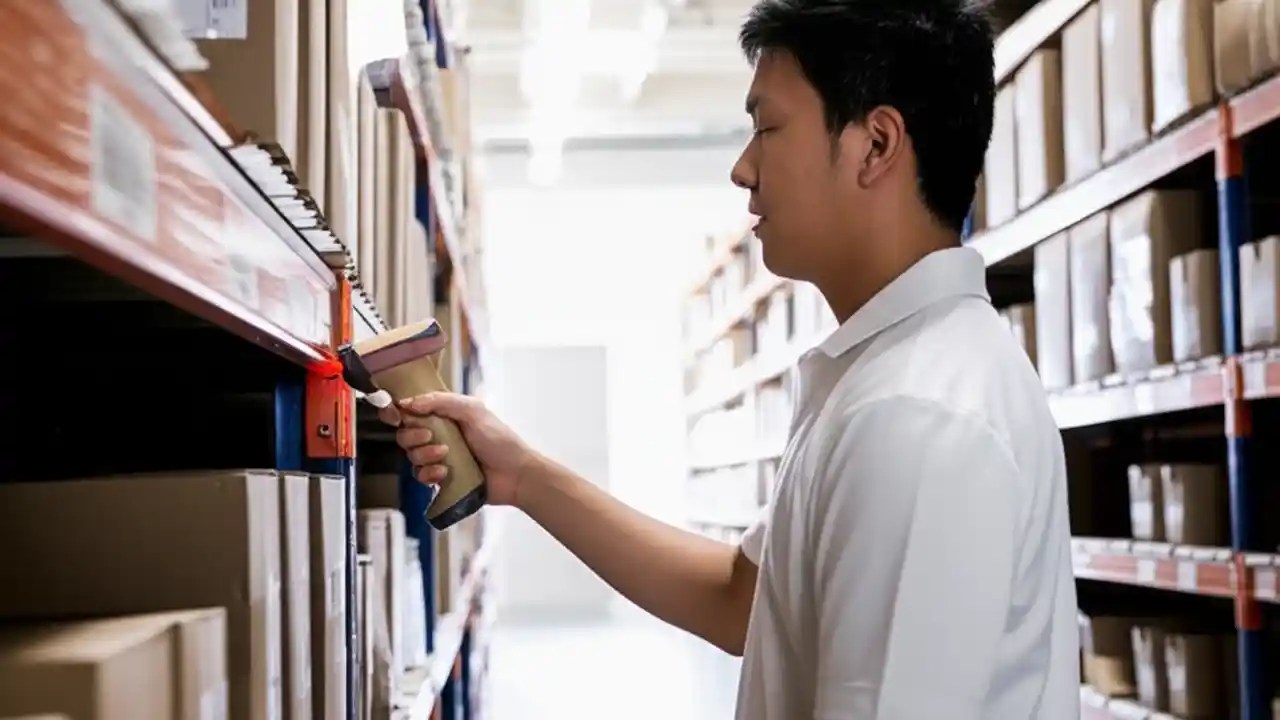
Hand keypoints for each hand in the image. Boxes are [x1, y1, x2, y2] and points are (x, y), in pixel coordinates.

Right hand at [378, 393, 534, 506]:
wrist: (515, 474)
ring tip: (444, 456)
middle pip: (405, 434)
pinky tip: (444, 473)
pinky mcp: (441, 478)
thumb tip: (408, 402)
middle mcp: (439, 434)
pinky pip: (421, 476)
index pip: (412, 410)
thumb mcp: (473, 411)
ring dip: (423, 455)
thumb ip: (442, 401)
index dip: (398, 412)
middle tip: (430, 436)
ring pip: (411, 456)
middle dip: (412, 435)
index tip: (396, 415)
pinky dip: (428, 474)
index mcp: (444, 414)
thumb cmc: (499, 439)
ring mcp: (439, 457)